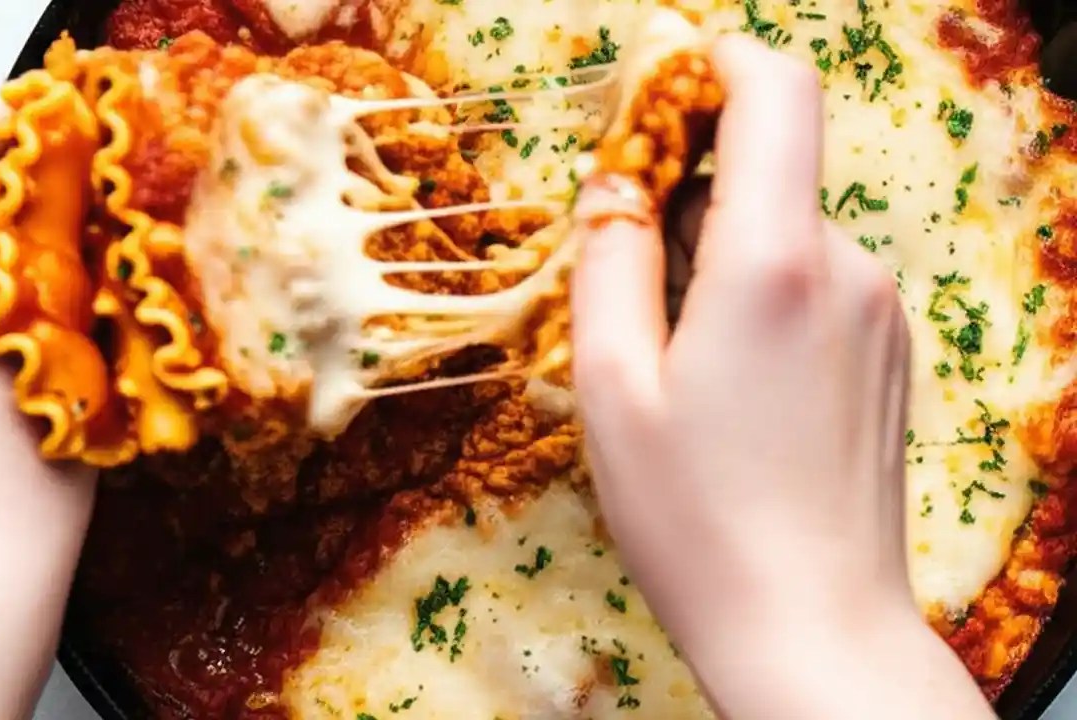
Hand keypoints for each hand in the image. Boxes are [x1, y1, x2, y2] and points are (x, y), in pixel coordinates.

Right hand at [571, 36, 993, 718]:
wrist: (813, 627)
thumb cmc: (697, 518)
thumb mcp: (612, 387)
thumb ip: (610, 261)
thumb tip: (615, 184)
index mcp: (772, 263)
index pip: (776, 92)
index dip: (719, 64)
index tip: (665, 87)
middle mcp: (844, 269)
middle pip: (766, 170)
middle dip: (691, 195)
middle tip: (629, 273)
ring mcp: (877, 312)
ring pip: (785, 234)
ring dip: (721, 258)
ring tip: (674, 361)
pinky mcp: (886, 353)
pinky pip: (813, 284)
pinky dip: (759, 298)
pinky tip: (726, 387)